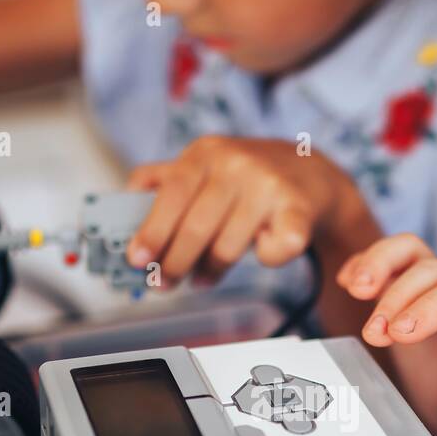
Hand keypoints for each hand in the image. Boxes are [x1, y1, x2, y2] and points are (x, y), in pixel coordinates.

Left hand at [125, 135, 348, 284]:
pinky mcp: (299, 210)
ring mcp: (269, 185)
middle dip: (175, 262)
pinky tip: (261, 252)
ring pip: (229, 245)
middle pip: (197, 226)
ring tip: (203, 277)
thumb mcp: (205, 165)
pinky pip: (273, 251)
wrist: (310, 173)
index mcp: (206, 152)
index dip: (152, 230)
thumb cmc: (247, 178)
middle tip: (163, 283)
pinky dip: (265, 258)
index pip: (172, 194)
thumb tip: (126, 200)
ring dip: (211, 270)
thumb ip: (166, 180)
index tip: (137, 259)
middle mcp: (237, 163)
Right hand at [338, 234, 436, 435]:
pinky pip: (391, 262)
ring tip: (354, 288)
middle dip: (399, 297)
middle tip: (373, 335)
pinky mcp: (413, 293)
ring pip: (410, 251)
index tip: (399, 335)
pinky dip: (368, 263)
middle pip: (433, 269)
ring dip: (379, 264)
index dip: (430, 306)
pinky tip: (348, 281)